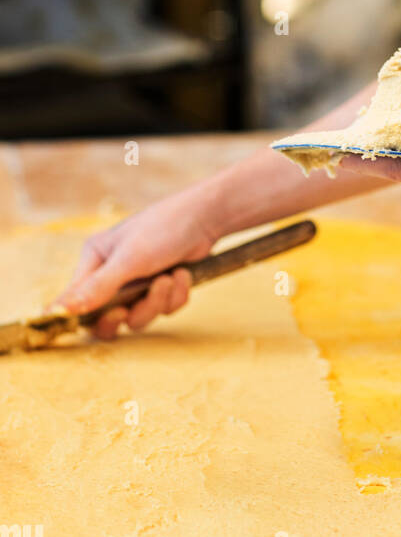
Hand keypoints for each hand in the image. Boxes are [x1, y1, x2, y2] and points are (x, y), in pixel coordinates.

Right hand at [54, 190, 218, 339]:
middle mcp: (112, 273)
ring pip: (139, 316)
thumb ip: (96, 288)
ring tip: (169, 277)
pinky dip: (175, 295)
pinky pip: (162, 309)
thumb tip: (57, 311)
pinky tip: (182, 274)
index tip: (114, 317)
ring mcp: (137, 281)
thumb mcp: (129, 259)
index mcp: (95, 260)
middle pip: (107, 318)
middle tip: (134, 309)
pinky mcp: (159, 286)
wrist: (207, 218)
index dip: (86, 317)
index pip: (76, 300)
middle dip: (131, 313)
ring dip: (158, 301)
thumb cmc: (164, 228)